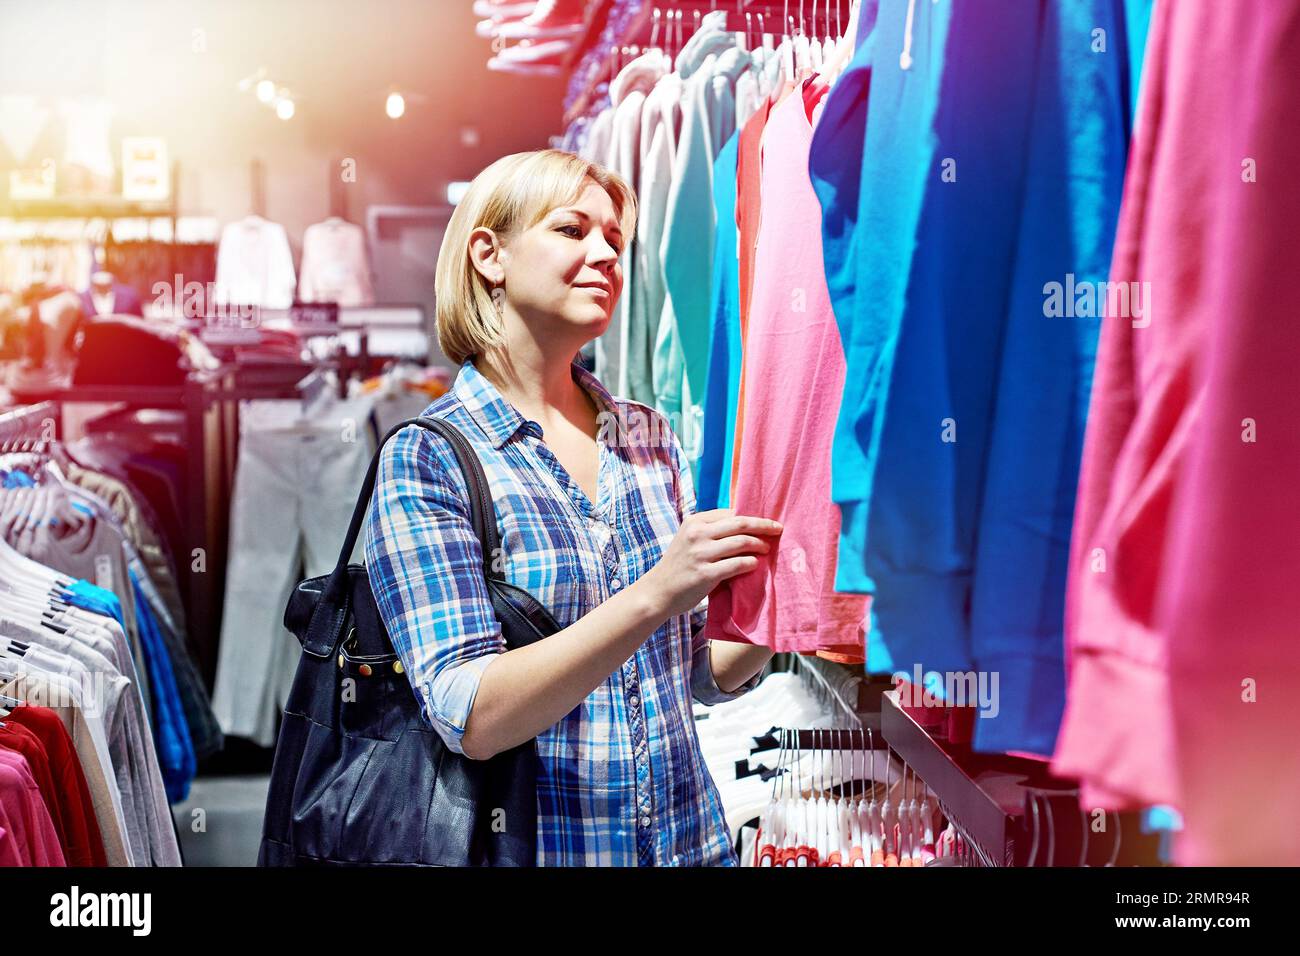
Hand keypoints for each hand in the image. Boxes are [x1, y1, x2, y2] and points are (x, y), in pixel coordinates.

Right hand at [640, 508, 782, 617]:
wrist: (658, 591)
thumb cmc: (679, 565)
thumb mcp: (690, 539)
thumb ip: (712, 531)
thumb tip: (745, 525)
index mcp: (695, 521)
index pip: (731, 513)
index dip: (752, 517)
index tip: (767, 522)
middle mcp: (697, 534)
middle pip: (740, 523)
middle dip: (763, 525)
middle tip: (778, 529)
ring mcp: (701, 553)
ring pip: (741, 542)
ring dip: (759, 545)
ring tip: (767, 549)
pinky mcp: (705, 574)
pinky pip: (736, 564)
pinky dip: (749, 563)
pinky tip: (755, 564)